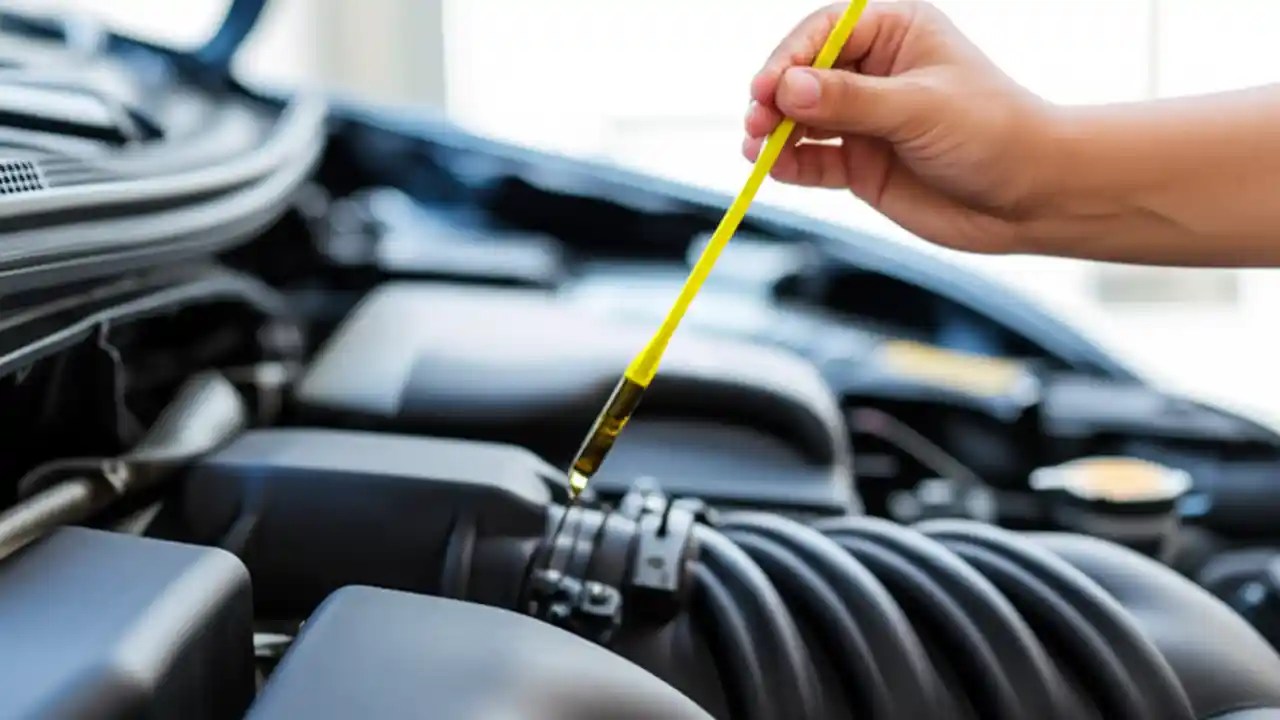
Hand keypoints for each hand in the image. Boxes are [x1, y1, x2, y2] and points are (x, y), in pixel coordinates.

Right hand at [744, 1, 1052, 252]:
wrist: (1030, 197)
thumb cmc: (994, 134)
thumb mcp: (919, 108)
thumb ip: (851, 100)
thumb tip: (789, 89)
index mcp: (896, 33)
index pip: (826, 32)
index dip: (791, 57)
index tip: (767, 87)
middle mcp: (875, 73)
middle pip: (804, 75)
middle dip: (775, 97)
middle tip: (757, 120)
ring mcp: (865, 120)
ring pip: (802, 119)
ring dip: (775, 132)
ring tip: (757, 147)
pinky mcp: (860, 163)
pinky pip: (813, 160)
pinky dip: (790, 164)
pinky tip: (775, 168)